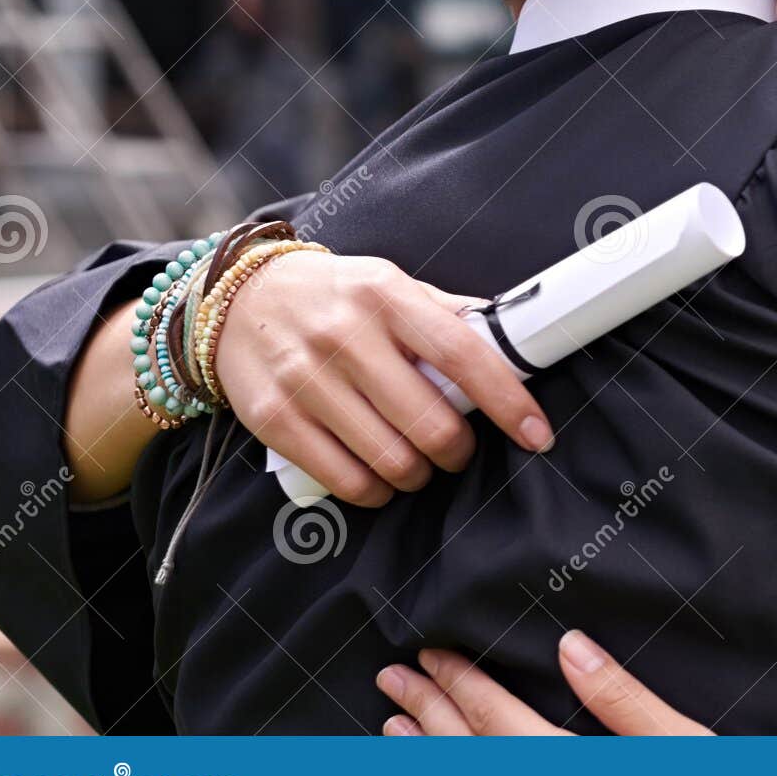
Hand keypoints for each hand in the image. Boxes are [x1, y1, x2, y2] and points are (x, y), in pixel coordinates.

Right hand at [216, 250, 554, 507]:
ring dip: (418, 474)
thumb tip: (514, 334)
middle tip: (456, 448)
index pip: (462, 353)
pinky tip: (380, 476)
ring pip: (390, 459)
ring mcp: (306, 377)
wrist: (238, 299)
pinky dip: (375, 491)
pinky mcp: (274, 418)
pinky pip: (344, 480)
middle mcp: (345, 333)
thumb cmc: (336, 296)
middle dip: (457, 450)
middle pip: (429, 422)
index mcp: (386, 294)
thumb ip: (448, 313)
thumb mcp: (391, 284)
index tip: (538, 433)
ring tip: (418, 462)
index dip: (507, 400)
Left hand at [377, 632, 711, 735]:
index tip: (429, 654)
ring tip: (392, 730)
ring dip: (424, 762)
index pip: (499, 725)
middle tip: (392, 677)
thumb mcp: (685, 747)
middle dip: (428, 715)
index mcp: (574, 775)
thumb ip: (624, 700)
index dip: (461, 687)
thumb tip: (569, 644)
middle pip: (469, 761)